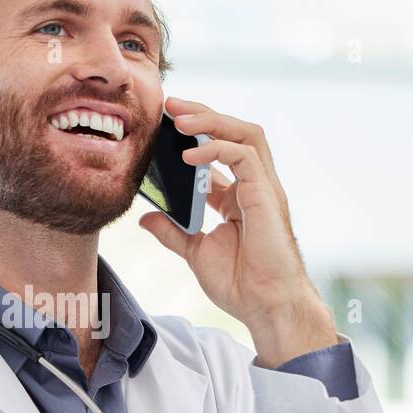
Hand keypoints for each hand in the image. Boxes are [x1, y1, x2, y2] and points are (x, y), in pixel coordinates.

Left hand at [138, 97, 337, 366]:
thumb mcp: (195, 253)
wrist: (266, 307)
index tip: (165, 125)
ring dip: (212, 121)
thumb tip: (145, 217)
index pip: (219, 152)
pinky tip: (190, 155)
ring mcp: (264, 188)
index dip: (195, 136)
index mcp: (239, 197)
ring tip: (179, 118)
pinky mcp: (267, 194)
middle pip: (235, 132)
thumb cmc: (242, 285)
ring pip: (245, 133)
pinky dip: (216, 149)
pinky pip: (244, 155)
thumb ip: (172, 231)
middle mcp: (254, 186)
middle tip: (170, 105)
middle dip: (203, 114)